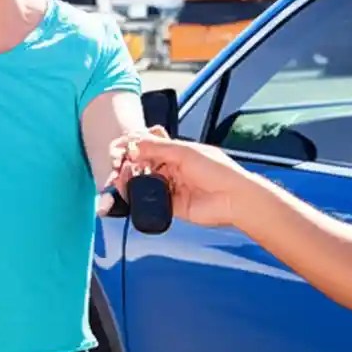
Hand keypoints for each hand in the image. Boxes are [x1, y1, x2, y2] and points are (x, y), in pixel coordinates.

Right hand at [109, 126, 254, 227]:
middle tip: (119, 166)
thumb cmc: (219, 172)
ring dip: (131, 180)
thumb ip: (157, 148)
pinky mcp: (172, 205)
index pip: (148, 145)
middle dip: (128, 164)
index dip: (132, 147)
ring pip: (144, 182)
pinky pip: (150, 201)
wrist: (233, 199)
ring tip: (124, 179)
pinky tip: (132, 194)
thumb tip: (132, 145)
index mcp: (177, 151)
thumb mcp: (185, 152)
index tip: (119, 149)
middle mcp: (173, 168)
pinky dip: (139, 198)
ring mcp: (172, 187)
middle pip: (143, 164)